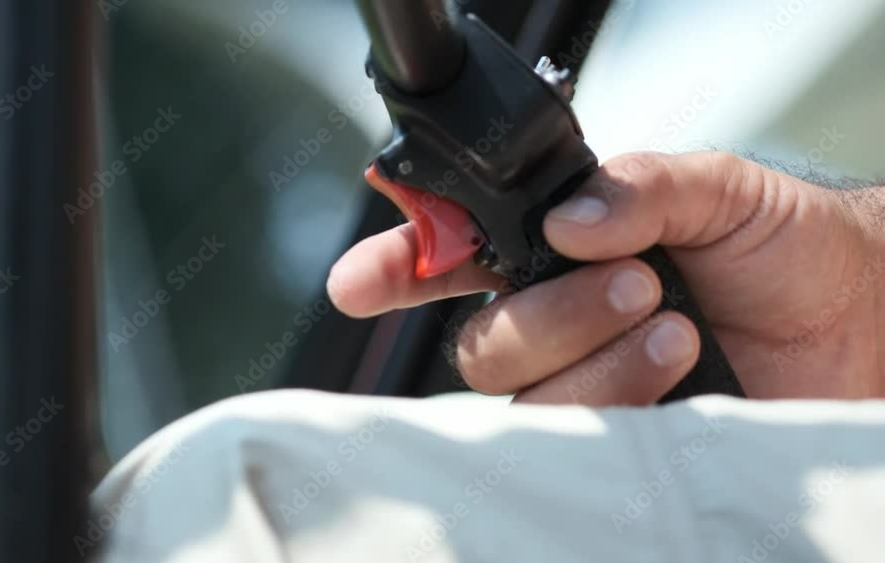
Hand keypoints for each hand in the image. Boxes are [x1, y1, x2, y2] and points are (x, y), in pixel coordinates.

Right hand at [326, 152, 884, 403]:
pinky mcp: (618, 440)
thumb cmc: (788, 251)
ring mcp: (586, 385)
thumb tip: (568, 218)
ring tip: (671, 321)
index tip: (360, 284)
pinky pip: (574, 438)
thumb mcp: (721, 189)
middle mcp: (558, 323)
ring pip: (521, 397)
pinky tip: (676, 371)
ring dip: (589, 356)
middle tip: (629, 280)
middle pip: (481, 342)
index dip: (400, 268)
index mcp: (559, 252)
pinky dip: (619, 398)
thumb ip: (641, 184)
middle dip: (545, 314)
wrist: (860, 323)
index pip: (457, 259)